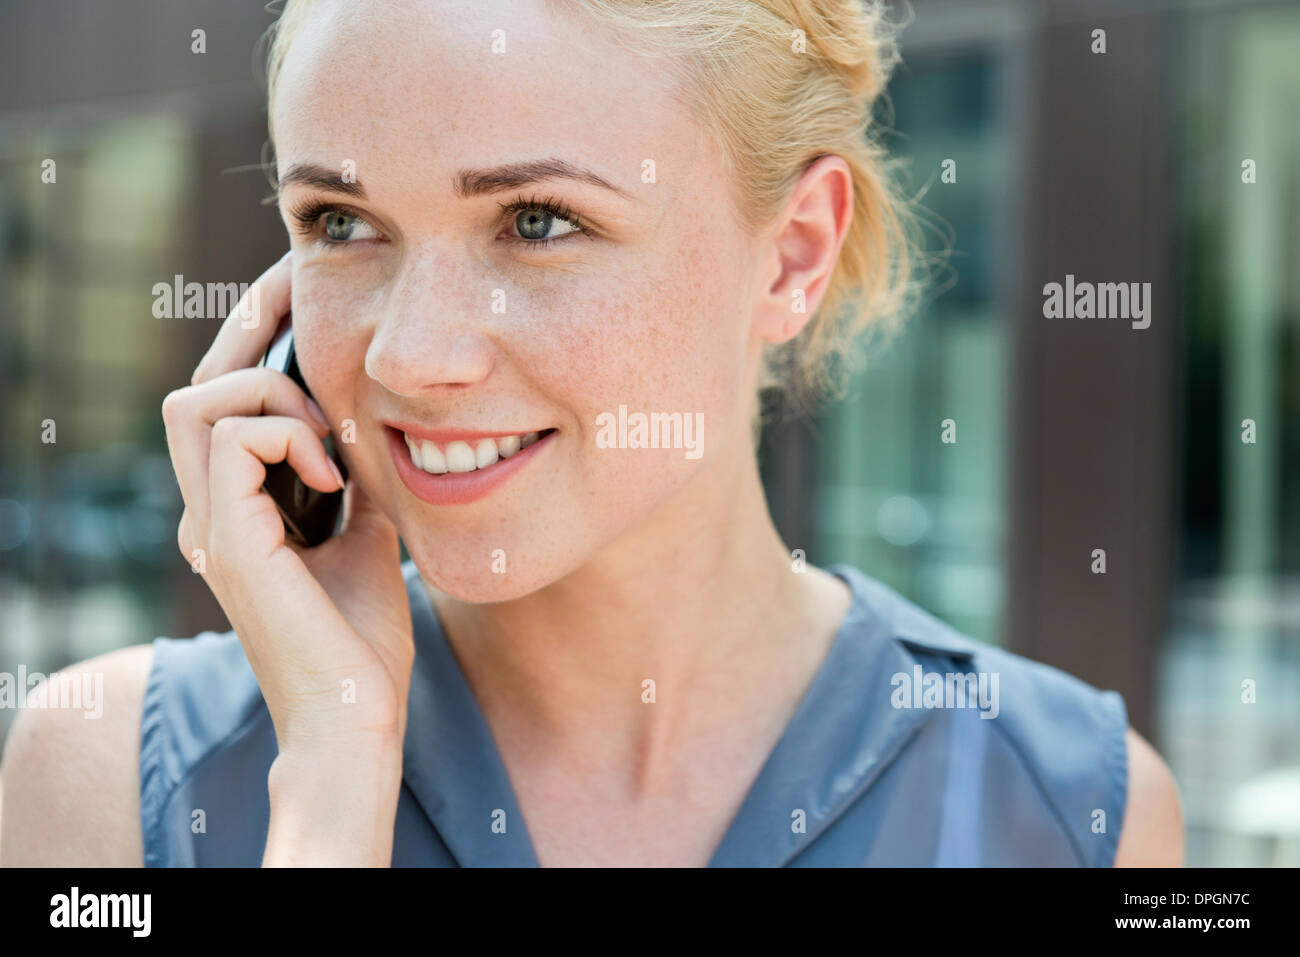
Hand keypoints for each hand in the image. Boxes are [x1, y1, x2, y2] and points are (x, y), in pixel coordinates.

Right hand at [161, 252, 411, 862]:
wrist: (358, 716)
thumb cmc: (364, 640)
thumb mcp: (367, 537)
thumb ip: (355, 486)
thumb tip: (374, 434)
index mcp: (238, 511)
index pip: (223, 404)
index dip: (257, 345)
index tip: (304, 301)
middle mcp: (210, 513)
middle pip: (195, 388)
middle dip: (250, 332)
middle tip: (305, 306)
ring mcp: (212, 526)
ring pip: (196, 400)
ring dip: (271, 394)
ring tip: (331, 438)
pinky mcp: (229, 540)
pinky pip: (232, 440)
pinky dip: (287, 436)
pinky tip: (334, 476)